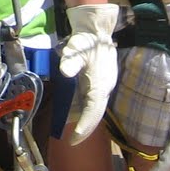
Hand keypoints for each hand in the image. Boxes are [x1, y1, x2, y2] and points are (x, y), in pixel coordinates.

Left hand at [58, 3, 117, 144]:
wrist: (96, 29)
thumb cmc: (86, 41)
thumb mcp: (75, 50)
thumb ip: (70, 62)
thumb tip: (65, 72)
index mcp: (100, 85)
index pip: (93, 112)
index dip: (84, 127)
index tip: (75, 139)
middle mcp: (104, 88)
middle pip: (95, 113)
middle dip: (84, 127)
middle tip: (72, 141)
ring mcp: (102, 85)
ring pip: (93, 108)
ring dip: (82, 118)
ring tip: (70, 128)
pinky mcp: (99, 82)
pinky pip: (91, 100)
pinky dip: (82, 108)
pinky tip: (72, 111)